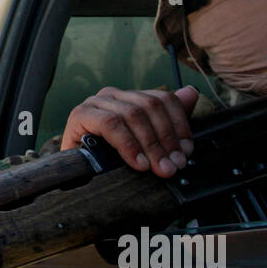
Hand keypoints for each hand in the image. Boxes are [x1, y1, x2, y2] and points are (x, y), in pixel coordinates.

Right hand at [60, 86, 199, 177]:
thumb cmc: (109, 157)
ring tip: (158, 167)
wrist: (75, 174)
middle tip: (174, 165)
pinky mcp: (81, 114)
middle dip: (166, 139)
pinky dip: (128, 144)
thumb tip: (191, 93)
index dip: (179, 124)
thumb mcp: (143, 141)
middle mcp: (113, 94)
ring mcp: (96, 102)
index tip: (186, 150)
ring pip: (133, 113)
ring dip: (150, 144)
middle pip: (150, 106)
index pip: (163, 98)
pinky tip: (137, 163)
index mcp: (130, 97)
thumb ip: (168, 119)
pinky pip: (110, 124)